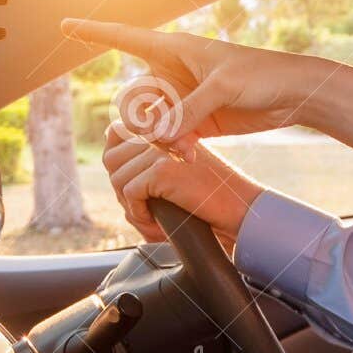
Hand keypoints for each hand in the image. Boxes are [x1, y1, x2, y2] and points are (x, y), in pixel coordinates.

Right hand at [61, 19, 317, 141]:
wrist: (295, 95)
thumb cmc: (262, 76)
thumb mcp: (223, 89)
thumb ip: (188, 111)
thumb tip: (159, 137)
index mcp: (174, 48)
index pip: (124, 37)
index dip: (92, 32)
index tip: (63, 24)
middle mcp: (173, 73)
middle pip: (133, 97)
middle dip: (142, 120)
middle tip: (169, 135)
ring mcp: (183, 99)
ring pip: (150, 124)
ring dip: (161, 140)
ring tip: (187, 150)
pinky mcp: (197, 122)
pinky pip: (171, 139)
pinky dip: (176, 149)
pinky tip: (192, 158)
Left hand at [103, 121, 264, 249]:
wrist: (242, 210)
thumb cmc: (214, 197)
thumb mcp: (179, 174)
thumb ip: (148, 164)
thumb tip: (112, 171)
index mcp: (165, 129)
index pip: (117, 133)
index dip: (118, 163)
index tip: (136, 189)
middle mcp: (162, 134)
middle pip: (111, 158)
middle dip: (121, 190)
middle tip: (143, 209)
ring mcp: (162, 150)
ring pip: (117, 178)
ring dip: (130, 206)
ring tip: (151, 219)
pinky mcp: (162, 169)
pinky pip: (130, 193)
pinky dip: (139, 214)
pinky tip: (157, 222)